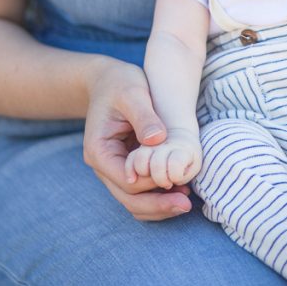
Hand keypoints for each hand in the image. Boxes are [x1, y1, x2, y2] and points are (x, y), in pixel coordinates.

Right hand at [83, 58, 191, 220]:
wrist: (108, 80)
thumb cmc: (119, 83)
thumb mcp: (132, 93)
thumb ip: (144, 116)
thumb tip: (157, 140)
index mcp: (99, 150)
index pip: (126, 180)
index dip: (152, 185)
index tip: (178, 182)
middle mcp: (103, 165)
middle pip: (128, 198)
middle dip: (157, 205)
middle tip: (186, 206)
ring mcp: (114, 168)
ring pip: (133, 200)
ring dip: (158, 205)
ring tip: (186, 203)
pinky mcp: (126, 166)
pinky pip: (140, 189)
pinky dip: (157, 194)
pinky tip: (179, 191)